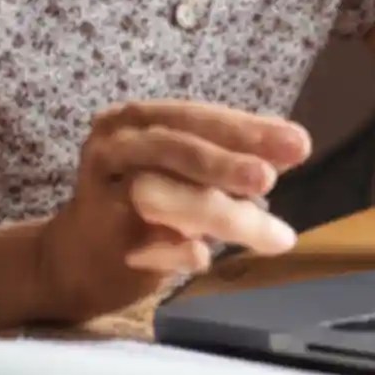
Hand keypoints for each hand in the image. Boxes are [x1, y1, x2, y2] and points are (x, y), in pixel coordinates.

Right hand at [36, 101, 310, 320]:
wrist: (75, 258)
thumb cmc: (142, 203)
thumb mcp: (184, 171)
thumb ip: (230, 157)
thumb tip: (294, 147)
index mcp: (138, 120)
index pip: (197, 116)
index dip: (247, 129)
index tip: (298, 144)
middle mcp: (114, 146)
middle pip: (173, 148)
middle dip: (224, 162)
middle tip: (268, 178)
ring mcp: (101, 192)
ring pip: (159, 195)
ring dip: (216, 212)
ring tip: (269, 231)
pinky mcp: (99, 238)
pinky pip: (144, 243)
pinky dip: (175, 252)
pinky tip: (202, 258)